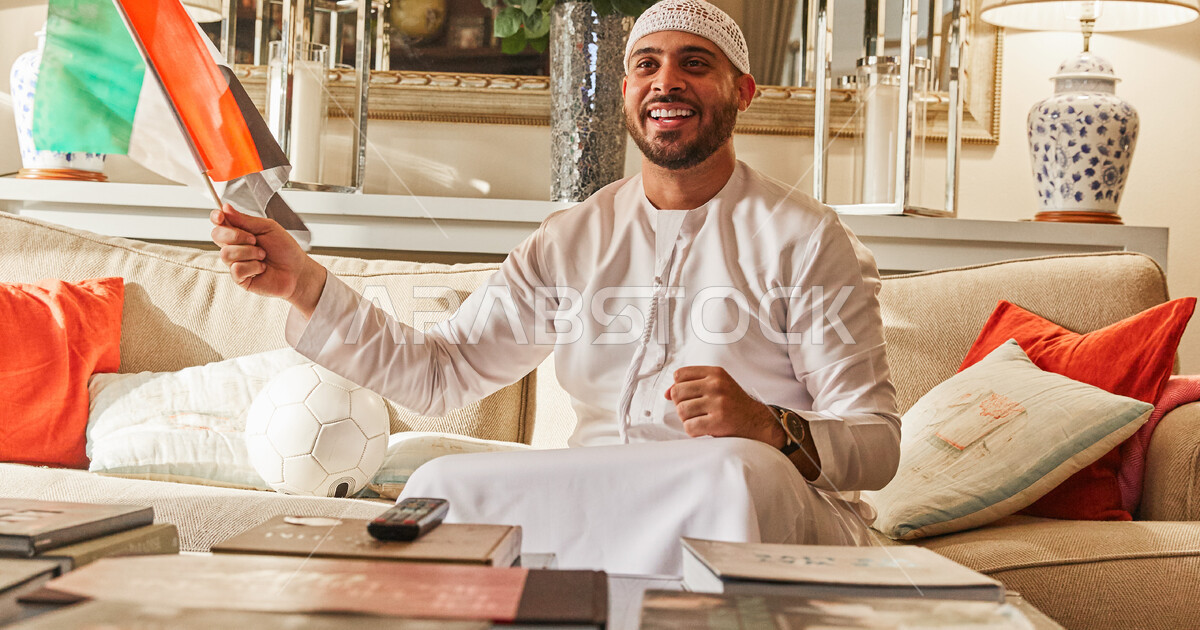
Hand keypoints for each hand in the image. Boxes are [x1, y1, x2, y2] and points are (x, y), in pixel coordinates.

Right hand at [210, 205, 326, 316]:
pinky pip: (236, 269)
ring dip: (249, 252)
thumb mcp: (268, 228)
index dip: (216, 217)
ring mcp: (235, 262)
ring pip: (226, 253)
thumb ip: (245, 220)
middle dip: (236, 235)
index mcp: (240, 232)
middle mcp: (234, 247)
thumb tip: (226, 208)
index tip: (220, 216)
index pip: (219, 223)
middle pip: (217, 235)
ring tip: (263, 255)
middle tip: (255, 240)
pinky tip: (262, 268)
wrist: (297, 271)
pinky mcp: (239, 278)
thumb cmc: (285, 249)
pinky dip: (253, 266)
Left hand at [665, 366, 786, 446]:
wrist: (757, 422)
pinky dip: (692, 431)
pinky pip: (689, 427)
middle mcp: (716, 385)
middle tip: (694, 410)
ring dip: (686, 418)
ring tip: (699, 419)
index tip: (687, 396)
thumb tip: (666, 393)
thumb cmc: (734, 404)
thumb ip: (692, 385)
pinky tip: (703, 428)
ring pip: (681, 410)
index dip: (678, 387)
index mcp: (715, 373)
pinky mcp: (718, 421)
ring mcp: (718, 403)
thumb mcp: (716, 387)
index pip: (679, 374)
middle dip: (681, 404)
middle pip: (677, 392)